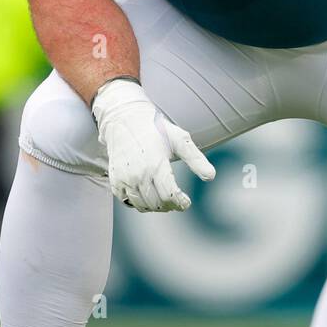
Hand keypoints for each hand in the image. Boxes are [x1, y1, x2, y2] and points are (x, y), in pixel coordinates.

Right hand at [92, 79, 214, 211]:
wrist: (125, 120)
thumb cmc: (155, 129)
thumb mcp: (179, 140)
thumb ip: (196, 159)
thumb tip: (211, 176)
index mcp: (156, 164)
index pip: (170, 195)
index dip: (180, 203)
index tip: (186, 202)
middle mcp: (138, 174)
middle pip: (157, 203)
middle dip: (170, 205)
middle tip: (176, 201)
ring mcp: (125, 178)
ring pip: (143, 206)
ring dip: (156, 207)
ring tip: (163, 199)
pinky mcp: (115, 180)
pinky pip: (128, 202)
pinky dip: (139, 203)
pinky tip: (148, 196)